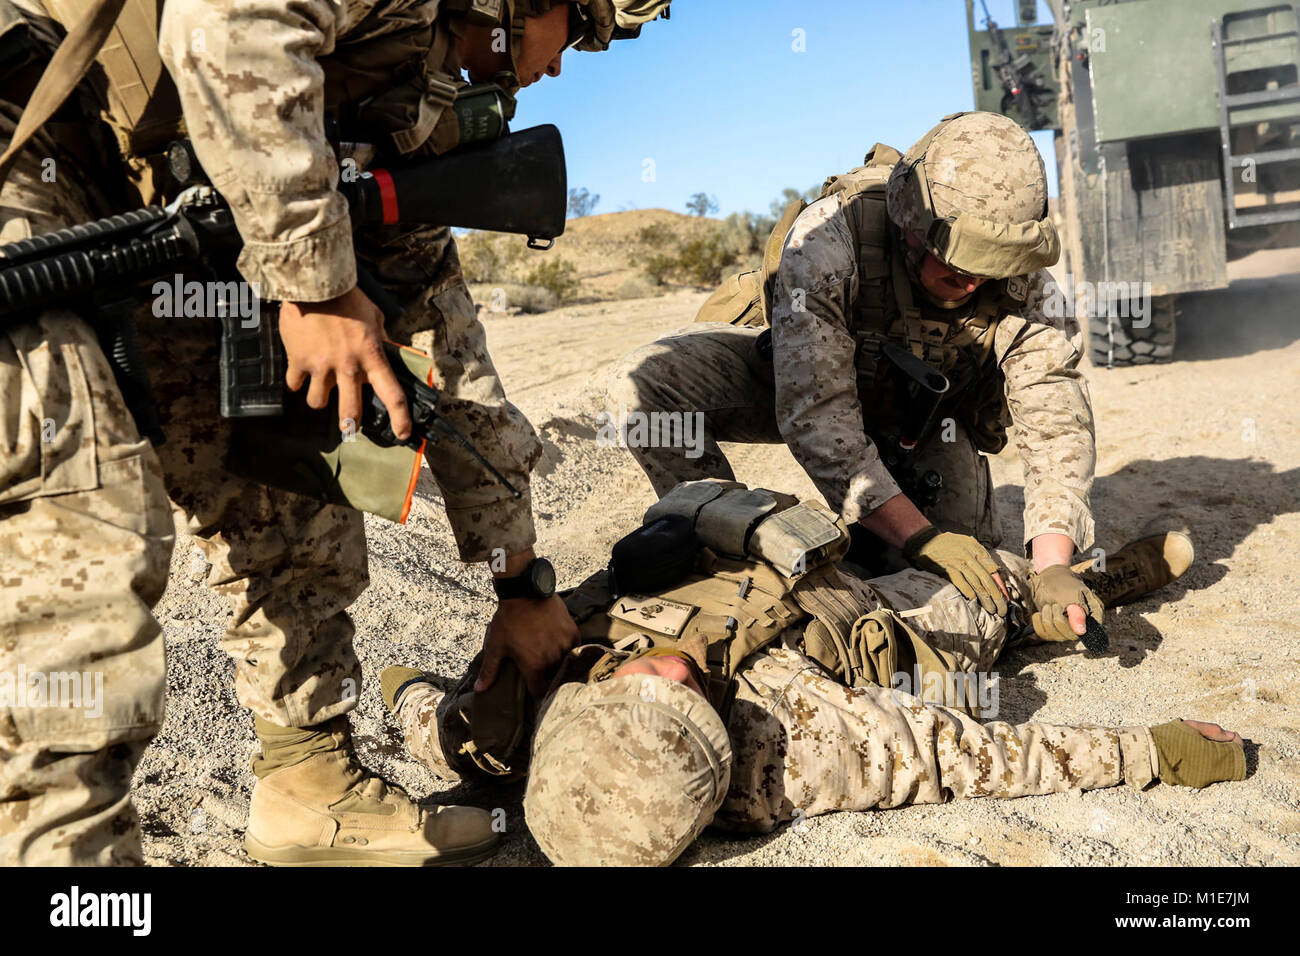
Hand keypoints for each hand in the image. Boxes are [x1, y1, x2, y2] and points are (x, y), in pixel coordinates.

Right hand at [279, 284, 411, 439]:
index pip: (392, 395)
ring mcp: (321, 366)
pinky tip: (299, 374)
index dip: (400, 419)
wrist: (314, 284)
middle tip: (349, 427)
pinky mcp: (298, 361)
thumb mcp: (374, 318)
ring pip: (317, 402)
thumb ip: (382, 340)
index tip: (402, 433)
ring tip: (320, 388)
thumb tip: (393, 352)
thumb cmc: (348, 299)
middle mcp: (348, 367)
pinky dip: (297, 382)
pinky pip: (295, 384)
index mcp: (372, 357)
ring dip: (319, 399)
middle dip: (350, 424)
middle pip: (351, 411)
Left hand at [476, 594, 578, 696]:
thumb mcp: (496, 646)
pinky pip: (574, 647)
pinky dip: (567, 646)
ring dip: (558, 659)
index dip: (536, 690)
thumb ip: (489, 670)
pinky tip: (556, 640)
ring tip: (547, 648)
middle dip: (546, 672)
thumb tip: (479, 689)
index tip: (533, 684)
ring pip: (565, 661)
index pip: (540, 691)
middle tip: (538, 661)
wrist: (526, 592)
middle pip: (553, 675)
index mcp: (533, 665)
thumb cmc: (509, 620)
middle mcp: (552, 658)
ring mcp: (564, 645)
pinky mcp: (573, 633)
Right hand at [902, 525, 1008, 615]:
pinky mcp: (947, 568)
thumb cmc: (948, 544)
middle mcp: (969, 555)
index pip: (992, 570)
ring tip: (991, 609)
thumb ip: (980, 556)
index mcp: (976, 549)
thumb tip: (995, 572)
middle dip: (996, 596)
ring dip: (985, 598)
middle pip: (986, 579)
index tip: (1005, 598)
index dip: (1000, 586)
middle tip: (1002, 609)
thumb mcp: (967, 544)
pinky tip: (973, 600)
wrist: (925, 541)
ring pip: (976, 583)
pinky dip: (968, 591)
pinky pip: (960, 582)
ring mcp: (958, 562)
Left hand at [1028, 564, 1102, 641]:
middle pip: (1070, 635)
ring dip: (1048, 620)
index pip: (1090, 630)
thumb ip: (1077, 613)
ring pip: (1056, 636)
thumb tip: (1081, 632)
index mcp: (1093, 614)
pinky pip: (1045, 635)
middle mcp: (1082, 624)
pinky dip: (1039, 624)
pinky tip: (1039, 614)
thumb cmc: (1063, 583)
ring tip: (1048, 606)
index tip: (1065, 612)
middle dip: (1058, 620)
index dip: (1076, 626)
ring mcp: (1067, 627)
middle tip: (1054, 605)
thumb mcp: (1071, 595)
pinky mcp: (1054, 628)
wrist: (1049, 577)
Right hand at [1150, 719, 1246, 787]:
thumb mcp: (1191, 727)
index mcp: (1212, 754)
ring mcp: (1203, 779)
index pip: (1237, 751)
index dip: (1236, 742)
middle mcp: (1211, 770)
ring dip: (1219, 760)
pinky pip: (1209, 775)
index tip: (1231, 736)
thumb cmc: (1170, 736)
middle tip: (1218, 743)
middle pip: (1232, 763)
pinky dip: (1209, 767)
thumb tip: (1231, 736)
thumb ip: (1213, 730)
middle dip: (1229, 752)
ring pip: (1221, 771)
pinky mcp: (1194, 783)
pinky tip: (1197, 757)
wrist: (1149, 753)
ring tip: (1205, 749)